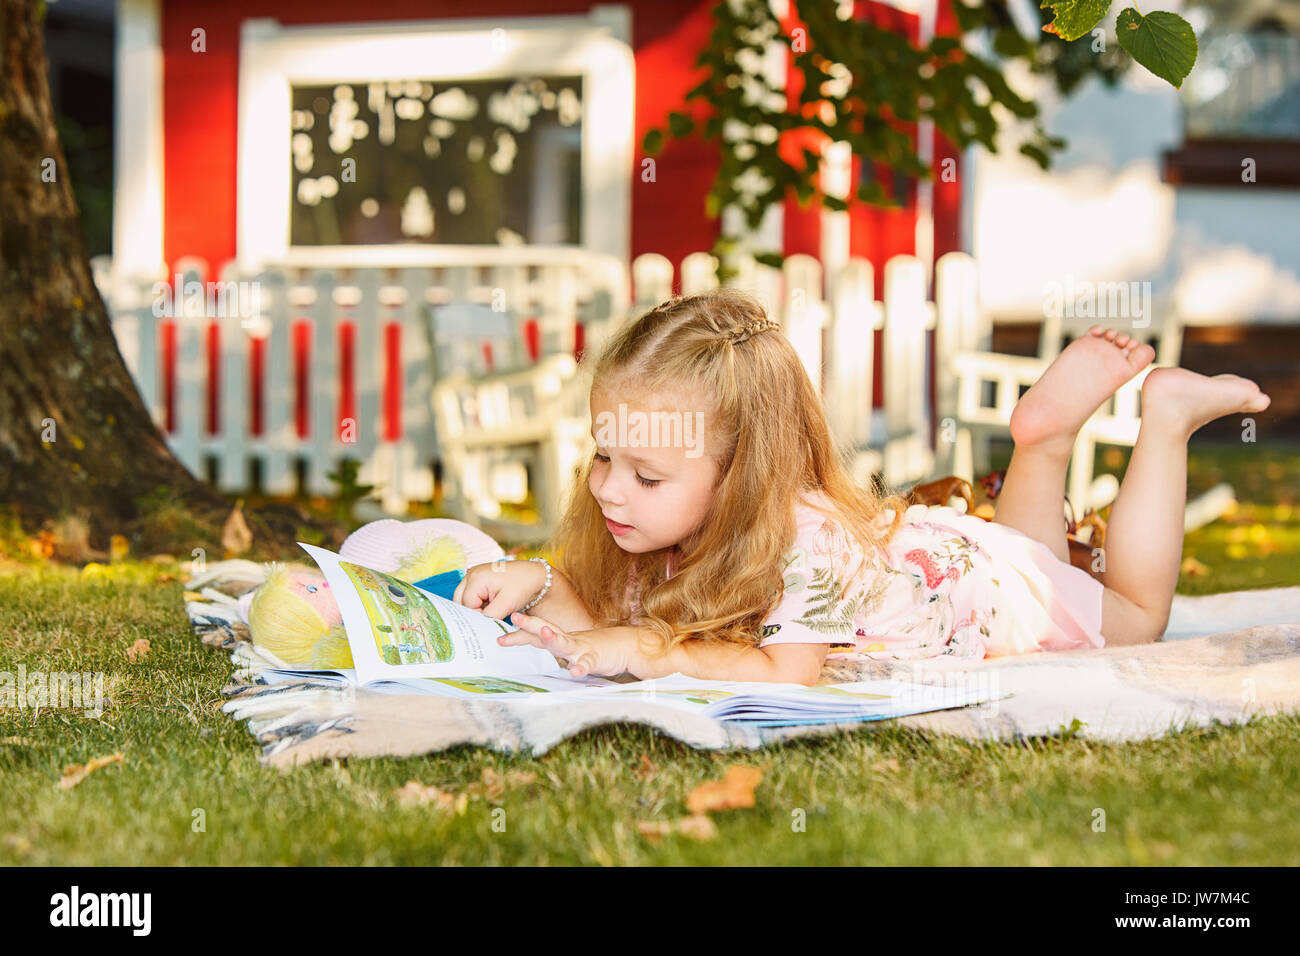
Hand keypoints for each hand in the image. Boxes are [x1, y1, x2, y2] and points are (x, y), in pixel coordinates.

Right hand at [452, 559, 546, 620]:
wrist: (536, 575)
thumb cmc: (523, 586)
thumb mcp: (506, 604)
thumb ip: (489, 617)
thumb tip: (478, 628)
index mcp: (476, 578)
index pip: (466, 605)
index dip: (477, 616)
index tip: (490, 621)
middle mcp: (472, 574)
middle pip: (461, 600)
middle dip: (473, 612)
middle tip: (488, 619)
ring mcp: (475, 575)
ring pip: (465, 598)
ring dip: (475, 608)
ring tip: (492, 612)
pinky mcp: (480, 578)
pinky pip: (472, 594)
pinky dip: (479, 603)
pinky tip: (492, 607)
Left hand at [500, 612, 663, 678]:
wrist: (626, 646)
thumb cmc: (596, 648)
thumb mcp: (571, 647)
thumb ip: (555, 645)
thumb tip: (535, 643)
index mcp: (562, 639)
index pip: (536, 635)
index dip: (519, 634)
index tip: (498, 636)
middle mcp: (569, 641)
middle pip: (546, 631)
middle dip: (529, 625)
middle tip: (514, 617)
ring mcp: (582, 648)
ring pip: (565, 643)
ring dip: (553, 637)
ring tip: (542, 632)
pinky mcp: (596, 658)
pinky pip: (588, 664)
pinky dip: (581, 668)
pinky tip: (574, 672)